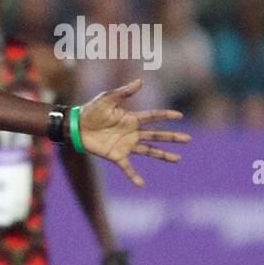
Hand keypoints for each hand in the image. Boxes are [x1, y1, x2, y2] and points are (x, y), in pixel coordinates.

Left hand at [75, 80, 189, 186]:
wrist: (76, 125)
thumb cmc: (91, 110)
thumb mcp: (107, 99)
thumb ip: (124, 92)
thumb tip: (140, 81)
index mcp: (131, 119)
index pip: (152, 117)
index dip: (165, 116)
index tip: (179, 116)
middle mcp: (132, 132)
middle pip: (156, 135)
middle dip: (171, 137)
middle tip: (187, 139)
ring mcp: (125, 145)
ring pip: (149, 151)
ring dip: (163, 155)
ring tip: (178, 159)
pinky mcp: (116, 156)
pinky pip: (127, 168)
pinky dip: (134, 176)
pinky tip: (141, 184)